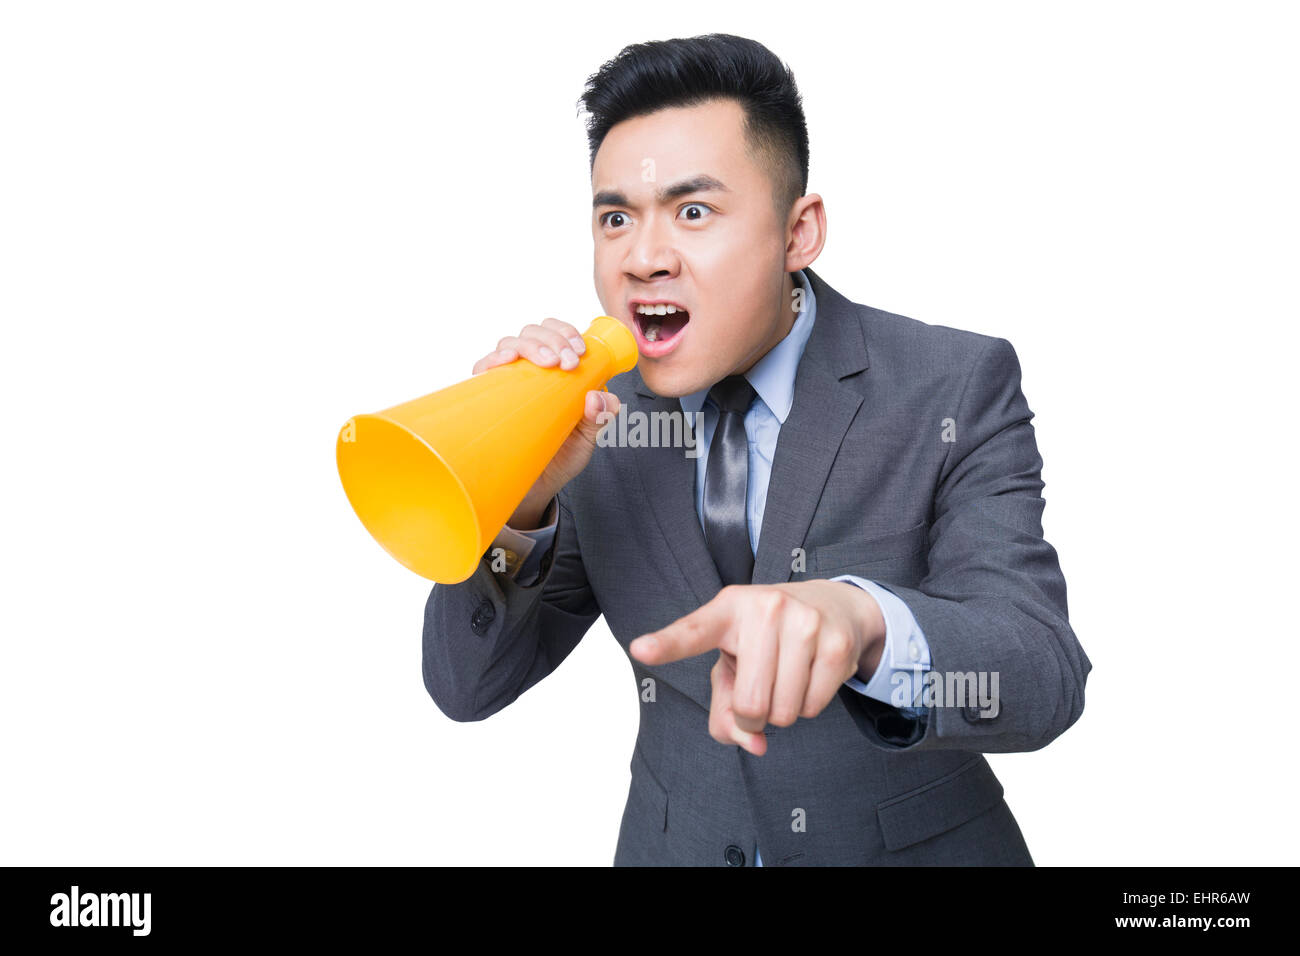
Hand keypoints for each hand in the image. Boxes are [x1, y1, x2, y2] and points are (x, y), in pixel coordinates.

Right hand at [472, 318, 620, 527]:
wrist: (534, 488)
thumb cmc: (561, 457)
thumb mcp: (588, 439)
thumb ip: (601, 418)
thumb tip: (597, 396)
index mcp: (557, 371)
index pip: (556, 333)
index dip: (567, 333)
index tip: (578, 352)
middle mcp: (531, 370)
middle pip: (535, 332)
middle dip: (554, 339)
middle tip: (566, 362)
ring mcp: (509, 382)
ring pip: (512, 342)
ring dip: (531, 345)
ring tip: (547, 363)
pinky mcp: (488, 397)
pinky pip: (483, 368)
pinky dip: (494, 358)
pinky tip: (506, 360)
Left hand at [628, 581, 887, 755]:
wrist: (834, 606)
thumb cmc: (767, 641)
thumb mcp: (734, 665)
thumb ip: (726, 711)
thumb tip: (755, 743)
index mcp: (727, 609)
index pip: (693, 631)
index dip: (665, 644)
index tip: (640, 650)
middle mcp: (765, 609)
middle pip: (750, 705)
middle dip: (754, 714)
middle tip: (761, 686)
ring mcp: (804, 623)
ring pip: (784, 713)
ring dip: (783, 711)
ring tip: (787, 675)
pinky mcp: (836, 644)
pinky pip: (813, 709)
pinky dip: (809, 706)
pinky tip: (810, 673)